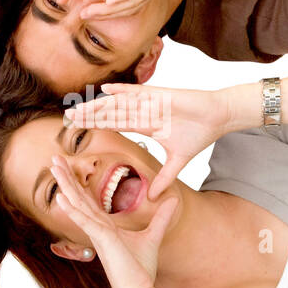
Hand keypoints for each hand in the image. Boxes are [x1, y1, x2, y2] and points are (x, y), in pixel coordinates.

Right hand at [49, 156, 177, 287]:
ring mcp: (97, 234)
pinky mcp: (101, 241)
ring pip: (77, 205)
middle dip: (66, 177)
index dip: (76, 183)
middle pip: (77, 198)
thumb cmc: (141, 269)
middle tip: (53, 158)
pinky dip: (73, 210)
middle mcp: (96, 228)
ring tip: (53, 168)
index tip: (68, 166)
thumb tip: (172, 199)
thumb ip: (161, 217)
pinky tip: (61, 198)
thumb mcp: (153, 236)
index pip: (87, 200)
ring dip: (65, 185)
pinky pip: (84, 222)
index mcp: (104, 227)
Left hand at [63, 83, 229, 199]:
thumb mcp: (178, 161)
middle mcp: (144, 111)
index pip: (115, 125)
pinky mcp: (161, 95)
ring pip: (119, 104)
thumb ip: (165, 177)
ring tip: (79, 108)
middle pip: (111, 113)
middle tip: (68, 117)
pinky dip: (122, 90)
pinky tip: (105, 90)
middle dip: (91, 116)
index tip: (79, 129)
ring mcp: (151, 102)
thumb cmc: (199, 133)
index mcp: (145, 125)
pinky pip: (138, 92)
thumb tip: (153, 197)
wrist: (219, 117)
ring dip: (98, 106)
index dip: (97, 125)